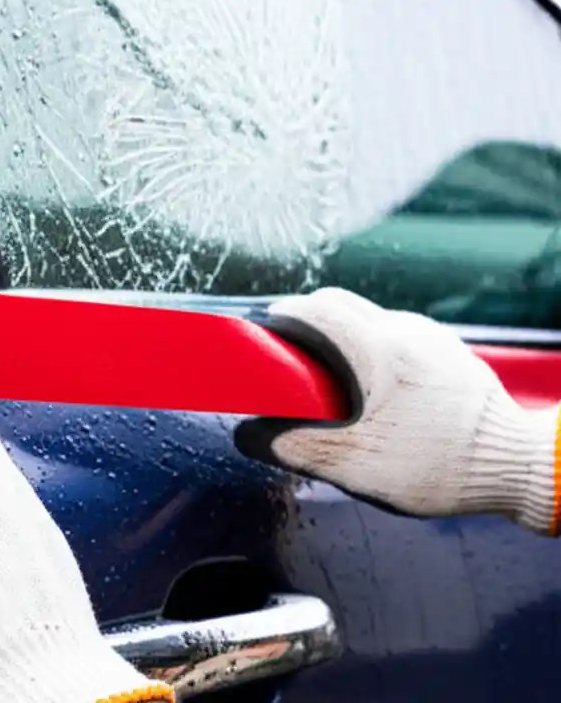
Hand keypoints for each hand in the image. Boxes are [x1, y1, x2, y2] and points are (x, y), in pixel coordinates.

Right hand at [237, 288, 556, 532]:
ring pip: (367, 321)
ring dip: (338, 342)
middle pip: (338, 305)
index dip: (279, 317)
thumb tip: (250, 436)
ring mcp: (432, 339)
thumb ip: (297, 448)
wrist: (522, 467)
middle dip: (304, 326)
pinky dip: (368, 353)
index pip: (315, 307)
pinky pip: (394, 337)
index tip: (260, 337)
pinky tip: (371, 395)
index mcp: (380, 350)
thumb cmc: (445, 466)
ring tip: (328, 387)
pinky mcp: (448, 354)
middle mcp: (407, 332)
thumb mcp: (358, 466)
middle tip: (287, 365)